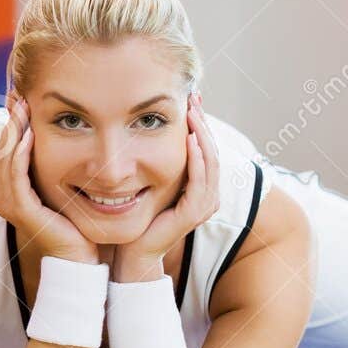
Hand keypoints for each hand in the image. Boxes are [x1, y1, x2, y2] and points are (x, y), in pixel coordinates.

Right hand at [0, 92, 110, 265]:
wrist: (80, 259)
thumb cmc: (78, 226)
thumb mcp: (66, 190)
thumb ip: (61, 169)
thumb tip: (72, 141)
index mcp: (14, 191)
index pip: (7, 150)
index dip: (13, 124)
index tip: (22, 98)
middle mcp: (5, 196)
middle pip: (1, 149)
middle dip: (10, 121)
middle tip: (17, 94)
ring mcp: (9, 203)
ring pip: (5, 159)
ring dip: (13, 131)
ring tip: (21, 107)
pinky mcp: (20, 210)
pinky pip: (16, 176)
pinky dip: (20, 154)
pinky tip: (29, 135)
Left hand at [112, 97, 220, 280]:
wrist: (134, 250)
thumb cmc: (141, 216)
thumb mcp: (153, 180)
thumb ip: (160, 160)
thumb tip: (150, 128)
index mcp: (202, 186)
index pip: (207, 148)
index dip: (201, 122)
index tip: (191, 97)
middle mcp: (208, 195)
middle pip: (212, 151)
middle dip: (203, 123)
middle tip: (194, 97)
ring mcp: (204, 205)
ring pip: (210, 163)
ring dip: (202, 136)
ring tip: (193, 114)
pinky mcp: (193, 214)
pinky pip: (200, 182)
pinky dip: (197, 160)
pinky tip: (190, 142)